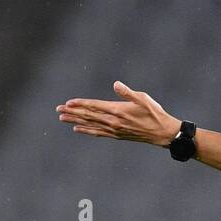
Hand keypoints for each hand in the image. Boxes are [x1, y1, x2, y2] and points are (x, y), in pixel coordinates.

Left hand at [56, 81, 179, 145]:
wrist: (162, 133)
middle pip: (89, 116)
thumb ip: (128, 92)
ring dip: (75, 121)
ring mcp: (114, 130)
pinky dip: (87, 130)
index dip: (80, 104)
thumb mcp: (143, 98)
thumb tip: (116, 84)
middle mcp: (113, 122)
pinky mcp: (117, 135)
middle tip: (58, 110)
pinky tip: (78, 129)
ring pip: (91, 125)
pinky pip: (98, 133)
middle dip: (72, 113)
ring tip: (63, 119)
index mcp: (118, 111)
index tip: (68, 103)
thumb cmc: (154, 113)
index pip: (94, 107)